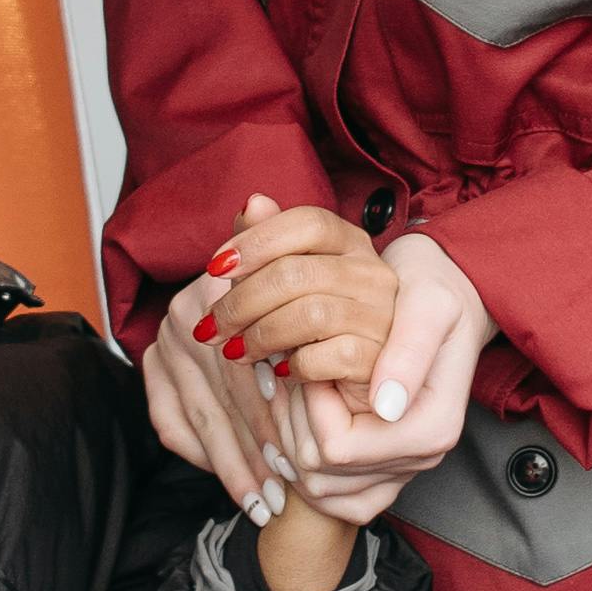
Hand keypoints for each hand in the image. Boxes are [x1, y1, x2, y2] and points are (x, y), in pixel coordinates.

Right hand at [141, 207, 291, 518]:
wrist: (243, 301)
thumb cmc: (288, 300)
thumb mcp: (296, 269)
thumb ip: (282, 251)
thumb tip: (254, 201)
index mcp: (215, 288)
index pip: (241, 359)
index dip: (273, 407)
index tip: (301, 448)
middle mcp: (182, 316)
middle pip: (222, 393)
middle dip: (258, 444)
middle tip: (289, 485)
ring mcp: (162, 348)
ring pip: (199, 415)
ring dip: (234, 463)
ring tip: (267, 499)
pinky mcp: (151, 376)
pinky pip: (171, 426)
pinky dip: (206, 458)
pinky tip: (237, 486)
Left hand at [193, 203, 398, 394]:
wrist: (351, 386)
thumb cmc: (313, 329)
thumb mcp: (287, 283)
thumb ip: (269, 245)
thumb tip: (253, 203)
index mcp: (351, 244)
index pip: (309, 223)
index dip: (257, 240)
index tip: (215, 267)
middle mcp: (372, 273)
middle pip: (297, 272)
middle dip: (241, 301)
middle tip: (211, 327)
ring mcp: (380, 316)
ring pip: (309, 314)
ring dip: (260, 335)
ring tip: (236, 351)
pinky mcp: (376, 358)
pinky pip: (326, 355)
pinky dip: (294, 365)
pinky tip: (281, 370)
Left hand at [267, 228, 491, 519]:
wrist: (443, 297)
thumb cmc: (433, 290)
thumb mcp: (428, 303)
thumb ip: (410, 350)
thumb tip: (387, 404)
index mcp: (432, 428)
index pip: (337, 448)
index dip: (310, 407)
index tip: (308, 362)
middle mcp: (420, 459)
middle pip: (320, 473)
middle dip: (293, 420)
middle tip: (290, 371)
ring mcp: (402, 470)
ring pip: (316, 486)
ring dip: (291, 437)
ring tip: (294, 387)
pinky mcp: (385, 471)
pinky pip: (330, 496)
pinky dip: (303, 460)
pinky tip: (301, 414)